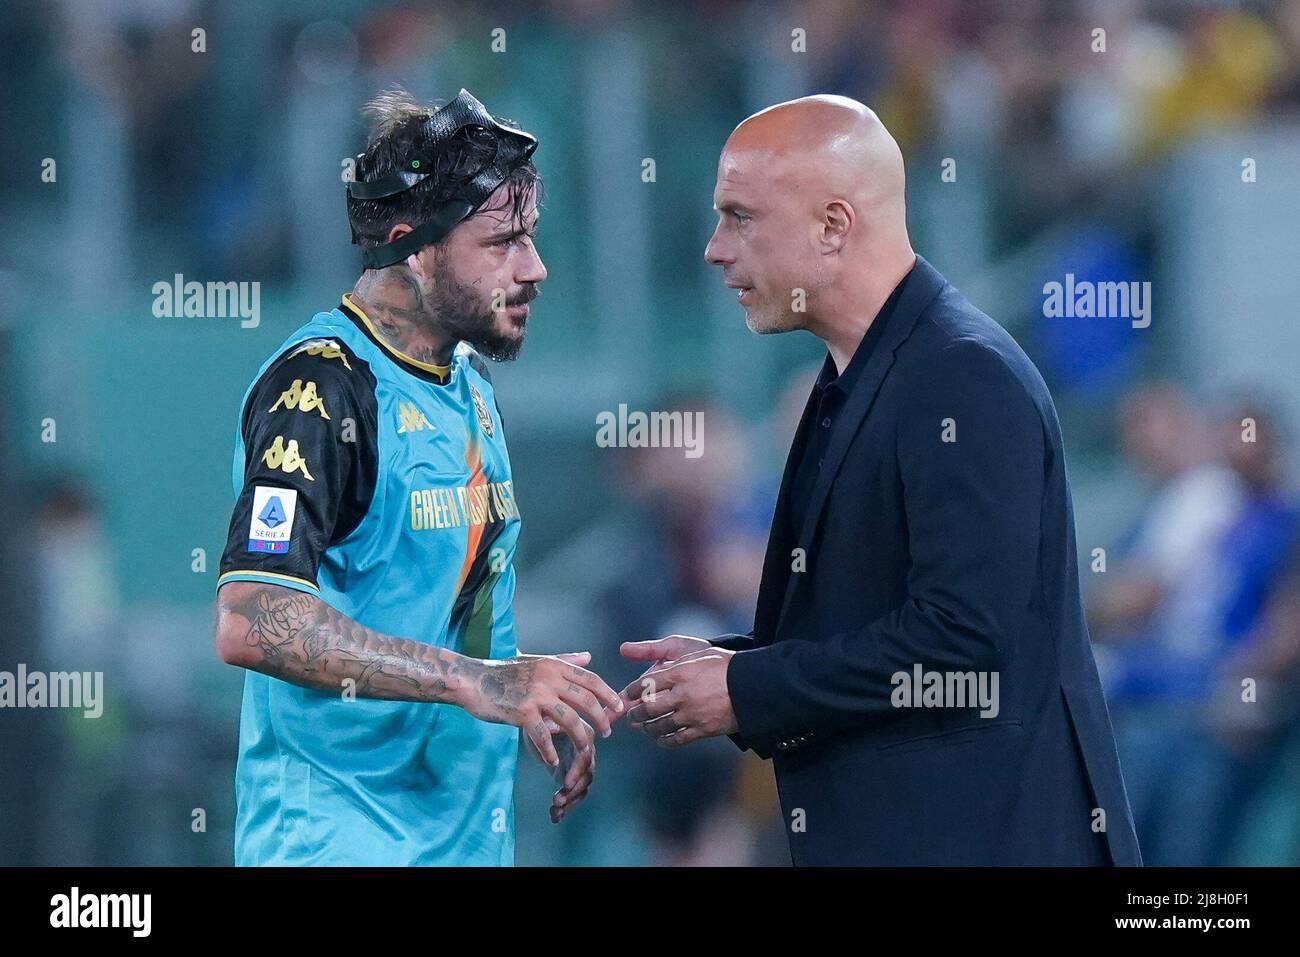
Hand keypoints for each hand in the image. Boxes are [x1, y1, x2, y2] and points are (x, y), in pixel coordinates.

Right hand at [465, 652, 622, 813]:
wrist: (472, 681)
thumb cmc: (502, 672)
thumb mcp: (536, 661)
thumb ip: (564, 659)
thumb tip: (589, 656)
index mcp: (554, 665)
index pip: (590, 678)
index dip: (608, 693)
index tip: (619, 707)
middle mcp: (549, 678)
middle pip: (586, 700)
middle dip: (601, 718)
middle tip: (607, 732)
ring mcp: (536, 695)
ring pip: (570, 720)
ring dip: (582, 737)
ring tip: (586, 749)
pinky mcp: (522, 712)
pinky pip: (543, 736)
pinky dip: (550, 751)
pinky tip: (554, 762)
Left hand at [525, 715, 596, 822]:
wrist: (537, 724)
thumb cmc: (541, 717)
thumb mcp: (542, 719)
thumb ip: (548, 726)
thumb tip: (551, 729)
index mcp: (583, 736)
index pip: (586, 757)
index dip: (577, 771)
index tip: (565, 783)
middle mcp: (586, 752)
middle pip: (587, 776)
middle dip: (573, 791)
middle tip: (557, 800)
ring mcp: (580, 767)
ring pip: (581, 788)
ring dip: (570, 801)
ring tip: (554, 810)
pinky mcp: (571, 778)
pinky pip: (573, 795)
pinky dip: (565, 807)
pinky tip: (554, 817)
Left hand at [619, 646, 738, 747]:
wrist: (753, 685)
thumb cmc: (722, 664)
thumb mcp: (691, 650)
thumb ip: (658, 651)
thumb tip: (623, 649)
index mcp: (680, 672)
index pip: (644, 685)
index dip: (631, 692)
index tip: (627, 695)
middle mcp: (683, 694)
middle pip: (647, 709)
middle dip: (635, 714)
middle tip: (631, 716)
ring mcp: (693, 714)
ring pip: (659, 726)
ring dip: (647, 729)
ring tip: (644, 727)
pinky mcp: (703, 730)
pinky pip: (676, 739)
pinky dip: (665, 740)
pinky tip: (661, 738)